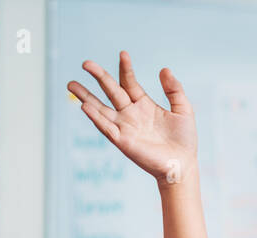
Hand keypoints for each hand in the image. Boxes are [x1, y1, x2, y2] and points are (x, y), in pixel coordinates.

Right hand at [66, 51, 197, 185]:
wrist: (183, 165)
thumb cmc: (184, 140)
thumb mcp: (183, 109)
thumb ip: (174, 89)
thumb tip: (164, 69)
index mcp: (143, 104)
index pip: (129, 82)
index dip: (126, 68)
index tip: (123, 54)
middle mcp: (130, 114)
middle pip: (111, 91)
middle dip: (99, 76)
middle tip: (85, 63)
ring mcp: (125, 127)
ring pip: (101, 109)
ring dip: (86, 97)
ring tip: (71, 84)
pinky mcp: (123, 141)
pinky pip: (106, 128)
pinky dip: (95, 118)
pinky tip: (85, 107)